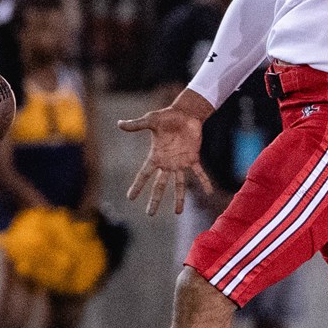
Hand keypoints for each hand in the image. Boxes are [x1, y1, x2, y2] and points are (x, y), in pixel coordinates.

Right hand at [118, 97, 214, 215]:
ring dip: (179, 198)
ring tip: (178, 212)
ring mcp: (180, 162)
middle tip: (150, 213)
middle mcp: (167, 163)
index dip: (137, 185)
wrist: (186, 113)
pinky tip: (209, 192)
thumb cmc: (167, 116)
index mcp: (156, 156)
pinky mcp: (193, 158)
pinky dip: (205, 182)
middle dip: (155, 199)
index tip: (130, 197)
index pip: (144, 174)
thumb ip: (136, 125)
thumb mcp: (150, 120)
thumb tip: (119, 124)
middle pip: (160, 185)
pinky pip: (199, 173)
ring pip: (179, 184)